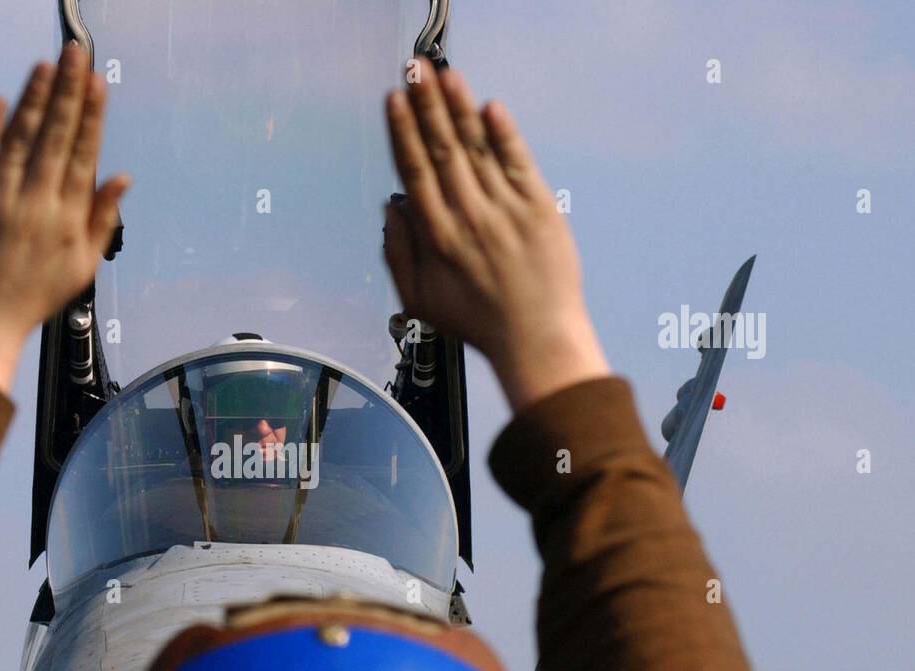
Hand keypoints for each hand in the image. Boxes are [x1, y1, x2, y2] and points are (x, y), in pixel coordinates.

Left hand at [0, 46, 129, 394]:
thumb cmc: (31, 299)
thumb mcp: (81, 267)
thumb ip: (103, 219)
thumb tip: (122, 178)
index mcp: (67, 219)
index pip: (83, 155)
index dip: (91, 116)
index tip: (97, 82)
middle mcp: (36, 204)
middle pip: (55, 136)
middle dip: (67, 91)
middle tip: (74, 53)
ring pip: (20, 139)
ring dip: (34, 99)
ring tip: (46, 65)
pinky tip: (1, 102)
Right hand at [383, 63, 607, 411]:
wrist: (537, 338)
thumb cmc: (477, 322)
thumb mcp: (420, 301)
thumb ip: (399, 254)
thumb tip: (391, 209)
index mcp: (438, 238)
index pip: (416, 172)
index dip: (403, 132)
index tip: (393, 101)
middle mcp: (469, 217)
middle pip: (443, 150)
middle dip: (426, 106)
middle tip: (414, 71)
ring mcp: (506, 211)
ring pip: (477, 149)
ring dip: (460, 109)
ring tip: (445, 75)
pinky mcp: (540, 209)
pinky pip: (519, 163)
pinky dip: (504, 135)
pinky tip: (490, 107)